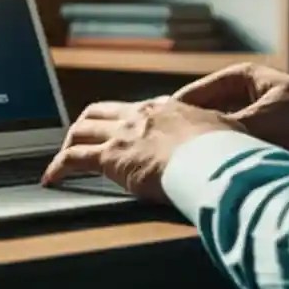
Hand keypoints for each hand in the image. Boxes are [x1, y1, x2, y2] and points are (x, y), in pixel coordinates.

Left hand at [41, 97, 244, 201]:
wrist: (213, 158)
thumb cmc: (227, 152)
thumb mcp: (230, 136)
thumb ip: (223, 137)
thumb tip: (238, 143)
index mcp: (170, 109)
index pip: (140, 110)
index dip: (128, 121)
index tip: (126, 132)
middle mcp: (142, 115)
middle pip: (102, 111)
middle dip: (88, 123)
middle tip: (81, 138)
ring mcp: (124, 133)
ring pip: (82, 128)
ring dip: (70, 141)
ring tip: (62, 158)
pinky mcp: (110, 157)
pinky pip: (73, 158)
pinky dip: (57, 167)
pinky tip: (51, 179)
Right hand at [173, 63, 288, 153]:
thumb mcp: (265, 122)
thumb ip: (230, 130)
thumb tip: (198, 143)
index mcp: (240, 76)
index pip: (194, 94)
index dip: (174, 114)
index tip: (156, 134)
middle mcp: (242, 88)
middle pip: (202, 109)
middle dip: (187, 129)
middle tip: (165, 149)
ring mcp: (251, 106)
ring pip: (216, 125)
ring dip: (206, 140)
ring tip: (184, 159)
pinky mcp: (261, 125)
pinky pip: (232, 136)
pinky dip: (222, 146)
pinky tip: (212, 163)